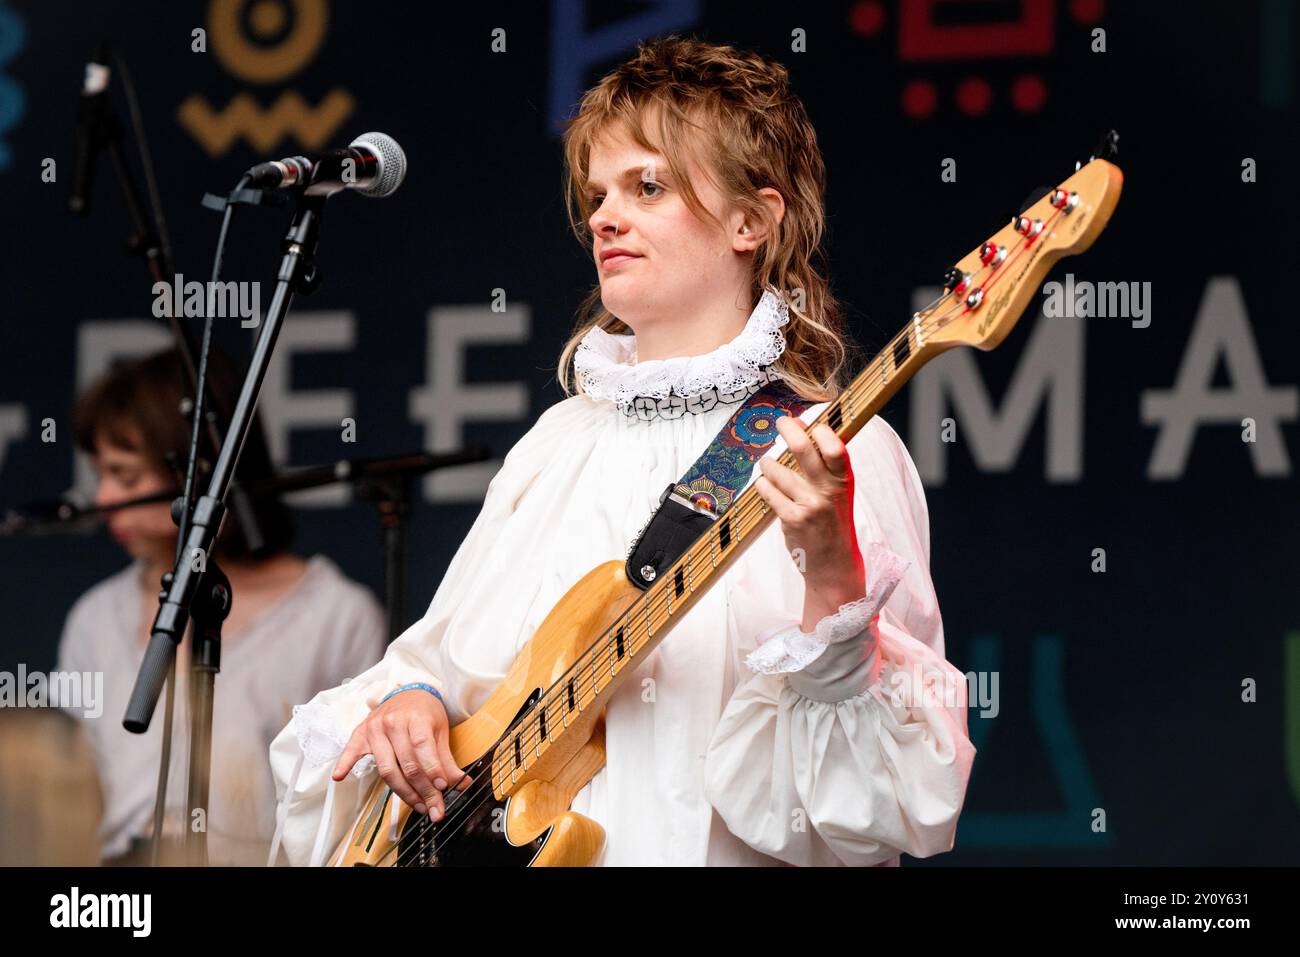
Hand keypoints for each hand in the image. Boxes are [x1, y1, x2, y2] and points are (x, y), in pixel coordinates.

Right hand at [332, 689, 471, 821]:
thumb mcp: (441, 731)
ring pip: (386, 768)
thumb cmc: (426, 712)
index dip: (432, 771)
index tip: (442, 789)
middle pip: (406, 764)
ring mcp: (375, 728)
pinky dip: (344, 763)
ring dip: (403, 792)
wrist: (408, 691)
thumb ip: (448, 760)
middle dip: (422, 790)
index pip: (422, 749)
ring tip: (418, 806)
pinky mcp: (361, 733)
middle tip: (434, 807)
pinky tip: (339, 777)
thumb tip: (462, 784)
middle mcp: (393, 723)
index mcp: (415, 718)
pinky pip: (351, 750)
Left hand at [753, 416, 865, 628]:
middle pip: (803, 449)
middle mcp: (828, 491)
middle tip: (781, 423)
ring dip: (767, 464)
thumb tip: (806, 434)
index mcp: (844, 481)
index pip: (835, 447)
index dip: (819, 430)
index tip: (807, 424)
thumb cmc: (834, 523)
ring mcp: (809, 505)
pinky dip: (762, 485)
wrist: (834, 564)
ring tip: (767, 465)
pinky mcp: (792, 519)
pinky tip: (764, 485)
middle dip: (788, 429)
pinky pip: (768, 492)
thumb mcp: (840, 494)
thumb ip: (828, 469)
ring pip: (777, 470)